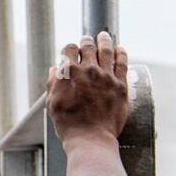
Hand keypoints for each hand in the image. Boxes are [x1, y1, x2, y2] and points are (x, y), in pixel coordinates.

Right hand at [46, 31, 128, 146]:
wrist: (91, 139)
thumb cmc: (69, 125)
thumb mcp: (53, 104)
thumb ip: (53, 84)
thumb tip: (54, 69)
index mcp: (68, 73)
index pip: (69, 50)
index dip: (69, 49)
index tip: (71, 52)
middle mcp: (88, 70)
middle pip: (88, 46)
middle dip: (86, 41)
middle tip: (87, 39)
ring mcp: (105, 75)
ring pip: (106, 49)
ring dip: (104, 40)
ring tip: (103, 36)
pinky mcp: (120, 84)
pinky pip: (122, 62)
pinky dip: (120, 52)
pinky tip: (120, 48)